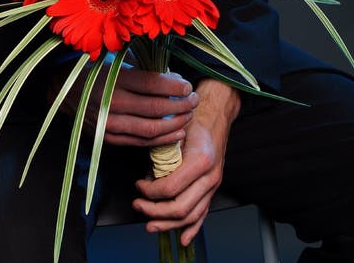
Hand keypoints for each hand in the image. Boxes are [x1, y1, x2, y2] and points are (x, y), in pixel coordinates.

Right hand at [48, 62, 198, 146]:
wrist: (65, 92)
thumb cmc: (94, 71)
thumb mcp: (114, 60)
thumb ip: (140, 65)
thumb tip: (170, 71)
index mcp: (114, 79)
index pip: (152, 84)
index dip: (175, 86)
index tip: (188, 85)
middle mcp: (112, 103)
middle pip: (155, 108)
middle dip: (180, 105)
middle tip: (194, 100)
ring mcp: (110, 124)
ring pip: (151, 129)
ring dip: (175, 124)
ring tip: (189, 116)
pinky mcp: (109, 138)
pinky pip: (140, 142)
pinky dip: (161, 140)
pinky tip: (177, 133)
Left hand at [132, 79, 240, 244]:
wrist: (215, 115)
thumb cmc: (194, 119)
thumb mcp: (175, 131)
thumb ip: (162, 155)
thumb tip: (148, 176)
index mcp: (200, 160)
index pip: (171, 188)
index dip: (150, 192)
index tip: (139, 186)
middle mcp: (210, 176)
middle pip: (180, 208)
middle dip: (155, 211)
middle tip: (138, 205)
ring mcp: (214, 184)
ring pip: (191, 216)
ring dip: (168, 224)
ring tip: (150, 223)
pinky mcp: (213, 189)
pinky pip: (203, 214)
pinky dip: (192, 229)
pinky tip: (182, 238)